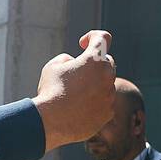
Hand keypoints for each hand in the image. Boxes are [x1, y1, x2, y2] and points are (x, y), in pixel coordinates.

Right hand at [33, 29, 115, 151]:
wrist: (51, 122)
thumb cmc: (50, 92)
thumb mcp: (52, 67)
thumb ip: (67, 60)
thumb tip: (73, 64)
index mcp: (94, 59)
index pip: (102, 38)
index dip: (93, 37)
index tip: (83, 44)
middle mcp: (107, 76)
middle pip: (107, 63)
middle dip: (94, 65)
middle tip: (78, 72)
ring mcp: (110, 96)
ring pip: (106, 85)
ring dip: (93, 86)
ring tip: (73, 95)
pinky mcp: (108, 113)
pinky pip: (104, 103)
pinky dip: (94, 103)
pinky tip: (78, 109)